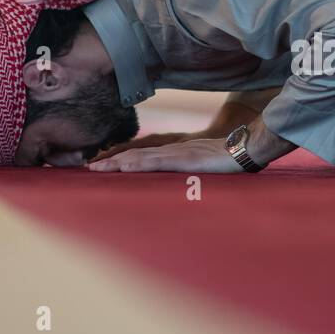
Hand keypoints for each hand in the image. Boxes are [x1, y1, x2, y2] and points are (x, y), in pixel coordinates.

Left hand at [87, 138, 242, 172]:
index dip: (122, 160)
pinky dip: (137, 163)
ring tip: (97, 168)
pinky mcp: (183, 159)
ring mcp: (177, 153)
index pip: (143, 156)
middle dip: (112, 161)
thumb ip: (191, 171)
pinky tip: (123, 166)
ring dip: (117, 162)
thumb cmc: (230, 160)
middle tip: (89, 167)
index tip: (102, 166)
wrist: (246, 150)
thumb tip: (182, 183)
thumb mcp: (205, 168)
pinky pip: (155, 161)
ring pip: (140, 157)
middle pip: (136, 154)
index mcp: (176, 153)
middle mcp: (172, 151)